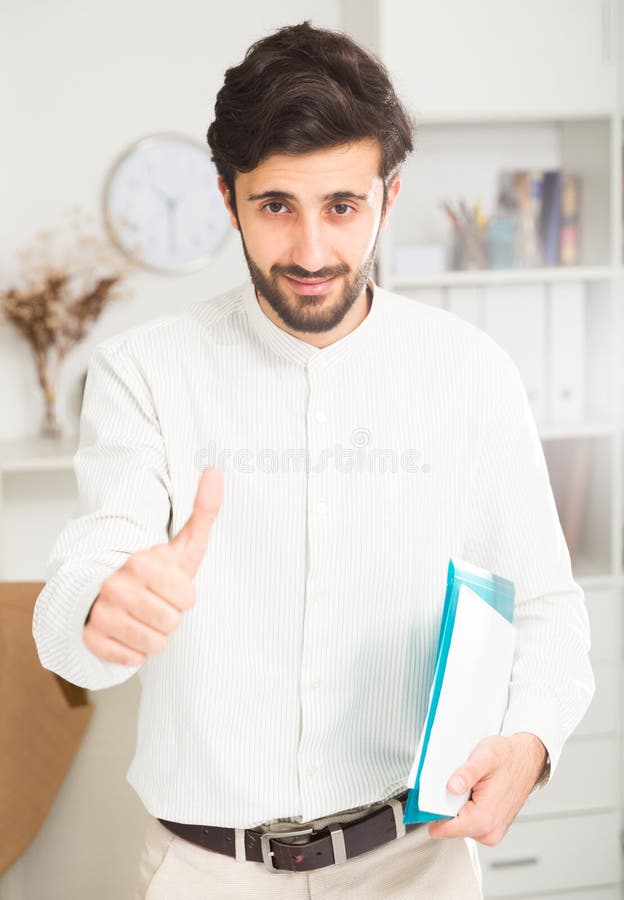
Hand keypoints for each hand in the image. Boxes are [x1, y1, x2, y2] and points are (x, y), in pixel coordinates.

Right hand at [82, 467, 222, 665]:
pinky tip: (126, 631)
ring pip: (154, 644)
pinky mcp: (90, 640)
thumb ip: (203, 510)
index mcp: (141, 562)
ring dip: (153, 634)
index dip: (184, 596)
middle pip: (172, 623)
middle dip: (170, 615)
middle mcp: (115, 586)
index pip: (187, 598)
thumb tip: (215, 471)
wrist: (109, 590)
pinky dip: (134, 650)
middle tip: (155, 601)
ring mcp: (100, 614)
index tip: (171, 585)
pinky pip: (132, 659)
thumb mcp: (182, 544)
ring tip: (142, 615)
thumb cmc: (154, 571)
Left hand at [428, 733, 547, 845]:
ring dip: (457, 805)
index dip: (433, 810)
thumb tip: (451, 787)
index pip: (442, 828)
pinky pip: (468, 821)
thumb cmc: (508, 757)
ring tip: (469, 786)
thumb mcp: (485, 756)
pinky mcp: (491, 827)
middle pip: (449, 826)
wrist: (527, 759)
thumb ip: (467, 773)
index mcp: (483, 819)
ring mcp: (490, 832)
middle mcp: (488, 832)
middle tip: (456, 783)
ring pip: (457, 823)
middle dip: (447, 805)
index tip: (431, 795)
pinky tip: (475, 791)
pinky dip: (466, 806)